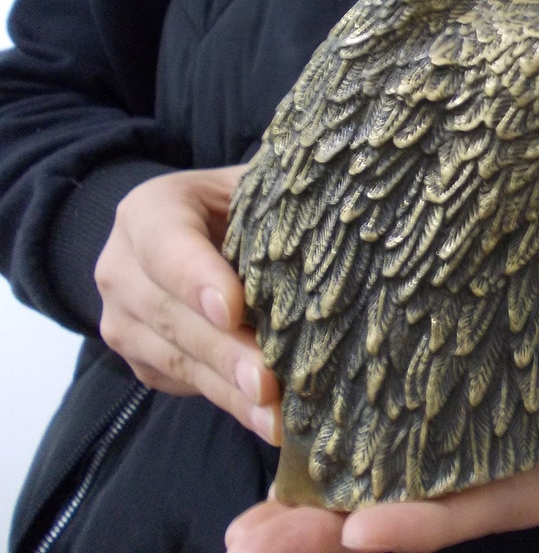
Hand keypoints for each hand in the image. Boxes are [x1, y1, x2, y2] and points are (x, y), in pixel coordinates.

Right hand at [96, 166, 280, 443]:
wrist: (186, 233)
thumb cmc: (238, 206)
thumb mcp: (252, 189)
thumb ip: (279, 200)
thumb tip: (343, 212)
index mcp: (149, 212)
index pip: (168, 244)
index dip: (199, 279)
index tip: (235, 310)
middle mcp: (123, 268)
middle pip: (173, 315)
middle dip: (227, 353)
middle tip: (270, 385)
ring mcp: (125, 320)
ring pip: (179, 360)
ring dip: (231, 393)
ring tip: (277, 419)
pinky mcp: (143, 361)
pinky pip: (187, 385)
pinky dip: (231, 404)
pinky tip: (269, 420)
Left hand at [225, 327, 538, 552]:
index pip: (474, 509)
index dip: (419, 524)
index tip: (359, 532)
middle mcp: (493, 481)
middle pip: (408, 514)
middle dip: (330, 533)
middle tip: (255, 540)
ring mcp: (464, 453)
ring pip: (383, 485)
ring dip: (314, 505)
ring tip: (247, 523)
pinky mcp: (443, 415)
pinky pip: (384, 439)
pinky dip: (334, 450)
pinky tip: (279, 446)